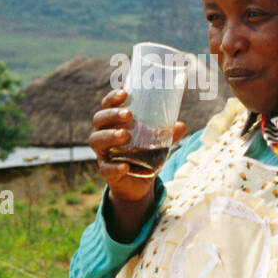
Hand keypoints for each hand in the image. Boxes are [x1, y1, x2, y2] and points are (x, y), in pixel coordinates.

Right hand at [90, 89, 185, 203]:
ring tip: (124, 135)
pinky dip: (114, 167)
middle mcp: (104, 136)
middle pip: (99, 120)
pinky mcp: (106, 173)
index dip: (113, 98)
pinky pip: (105, 169)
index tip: (124, 93)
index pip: (107, 107)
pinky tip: (125, 166)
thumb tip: (181, 125)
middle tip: (128, 115)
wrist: (138, 184)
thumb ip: (168, 135)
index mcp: (114, 124)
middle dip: (112, 115)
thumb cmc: (144, 156)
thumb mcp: (157, 144)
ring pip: (96, 141)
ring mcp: (103, 154)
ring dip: (109, 136)